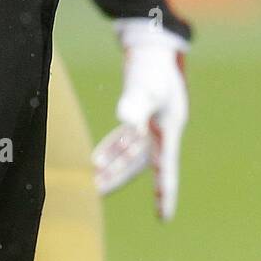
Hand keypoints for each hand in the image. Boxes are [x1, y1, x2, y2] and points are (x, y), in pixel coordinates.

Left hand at [92, 20, 188, 220]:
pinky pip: (126, 140)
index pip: (167, 167)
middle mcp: (161, 129)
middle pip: (140, 163)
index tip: (164, 217)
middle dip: (118, 179)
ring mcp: (152, 122)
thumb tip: (126, 123)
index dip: (166, 192)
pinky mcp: (141, 113)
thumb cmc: (153, 66)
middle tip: (96, 196)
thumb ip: (136, 105)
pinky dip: (112, 150)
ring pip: (131, 153)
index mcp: (169, 128)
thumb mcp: (146, 86)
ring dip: (112, 166)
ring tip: (91, 183)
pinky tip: (97, 160)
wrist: (154, 44)